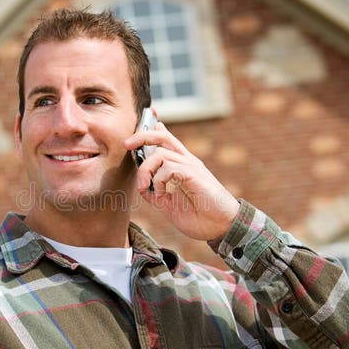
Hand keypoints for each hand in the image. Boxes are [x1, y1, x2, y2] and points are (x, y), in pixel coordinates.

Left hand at [125, 121, 239, 240]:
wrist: (221, 226)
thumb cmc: (199, 216)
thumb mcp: (169, 205)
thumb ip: (156, 193)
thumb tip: (141, 185)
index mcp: (182, 166)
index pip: (167, 140)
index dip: (154, 129)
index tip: (145, 122)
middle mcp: (187, 162)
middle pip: (162, 137)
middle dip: (142, 136)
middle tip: (127, 145)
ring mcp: (191, 167)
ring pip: (160, 153)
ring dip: (146, 170)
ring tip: (146, 187)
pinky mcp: (194, 175)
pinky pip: (169, 168)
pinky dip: (159, 181)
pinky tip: (163, 194)